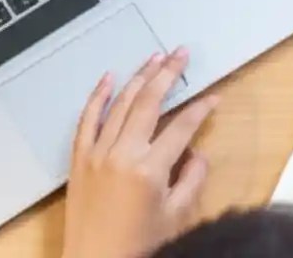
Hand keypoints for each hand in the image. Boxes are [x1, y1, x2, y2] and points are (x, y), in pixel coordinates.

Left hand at [62, 48, 218, 257]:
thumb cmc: (137, 246)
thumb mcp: (175, 216)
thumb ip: (191, 180)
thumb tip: (196, 152)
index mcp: (149, 170)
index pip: (181, 127)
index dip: (200, 109)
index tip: (213, 97)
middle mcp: (122, 155)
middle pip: (149, 103)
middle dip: (168, 74)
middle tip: (181, 53)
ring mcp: (97, 154)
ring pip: (120, 105)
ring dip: (139, 78)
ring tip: (155, 58)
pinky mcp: (79, 160)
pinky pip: (87, 120)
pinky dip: (98, 96)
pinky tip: (108, 78)